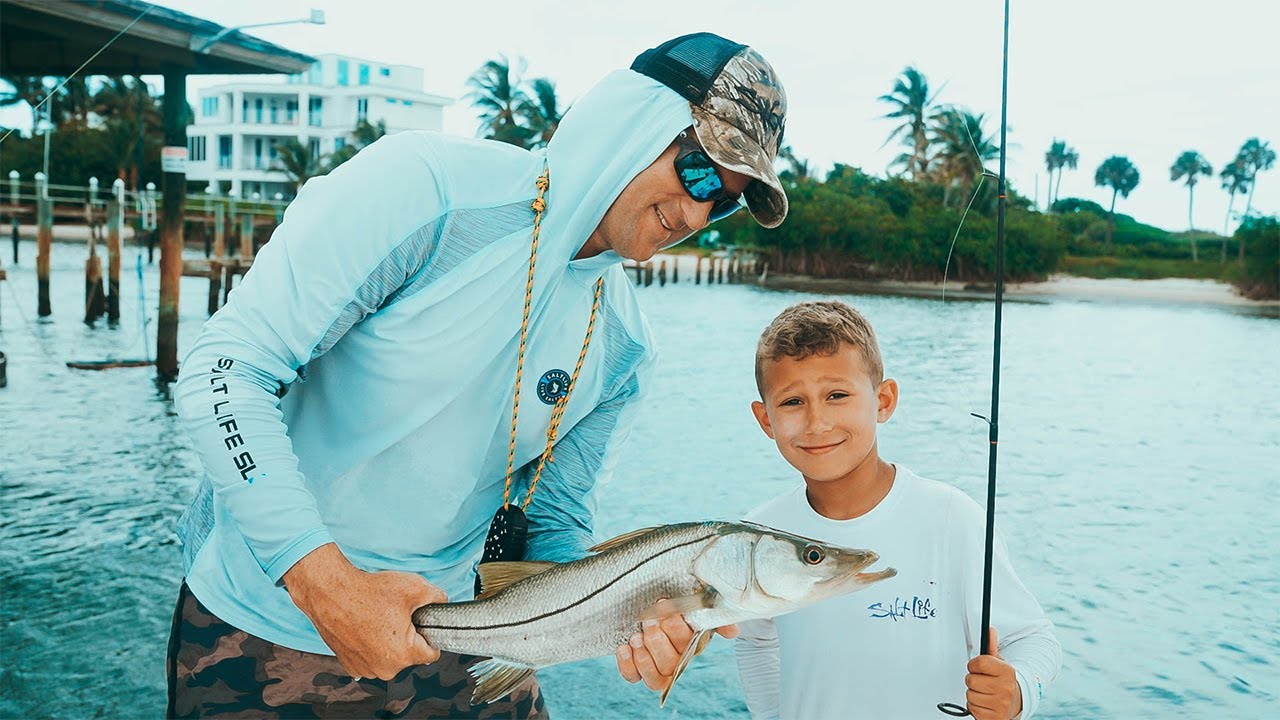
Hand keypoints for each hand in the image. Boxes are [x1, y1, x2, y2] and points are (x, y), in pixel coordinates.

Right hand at [283, 543, 446, 679]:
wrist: (330, 592)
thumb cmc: (369, 591)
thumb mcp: (414, 586)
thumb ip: (437, 596)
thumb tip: (443, 602)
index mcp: (404, 654)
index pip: (432, 653)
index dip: (430, 634)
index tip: (422, 623)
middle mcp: (385, 669)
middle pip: (410, 655)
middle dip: (408, 636)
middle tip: (396, 615)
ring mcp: (365, 669)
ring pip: (389, 657)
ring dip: (388, 642)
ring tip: (378, 619)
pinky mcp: (350, 664)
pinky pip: (370, 658)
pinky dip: (370, 645)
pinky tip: (365, 626)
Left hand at [613, 599, 738, 690]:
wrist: (647, 598)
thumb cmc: (674, 598)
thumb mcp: (694, 599)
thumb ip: (714, 614)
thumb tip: (733, 631)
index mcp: (692, 643)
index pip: (689, 646)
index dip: (676, 628)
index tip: (664, 604)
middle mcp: (676, 659)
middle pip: (670, 664)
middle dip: (658, 641)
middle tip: (648, 619)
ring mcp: (655, 665)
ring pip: (655, 678)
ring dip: (644, 657)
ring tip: (636, 636)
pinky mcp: (635, 667)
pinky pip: (633, 677)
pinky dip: (627, 665)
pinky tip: (623, 647)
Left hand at [965, 627, 1022, 719]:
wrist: (1016, 703)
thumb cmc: (1004, 681)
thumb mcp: (1000, 663)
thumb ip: (991, 647)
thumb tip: (990, 630)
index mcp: (1007, 672)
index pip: (979, 662)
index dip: (974, 665)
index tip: (978, 668)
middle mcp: (1006, 688)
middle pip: (971, 680)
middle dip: (973, 680)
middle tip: (983, 682)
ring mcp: (1001, 705)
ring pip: (970, 695)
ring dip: (974, 694)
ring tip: (985, 693)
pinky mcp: (995, 718)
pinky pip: (972, 708)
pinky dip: (975, 707)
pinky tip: (985, 704)